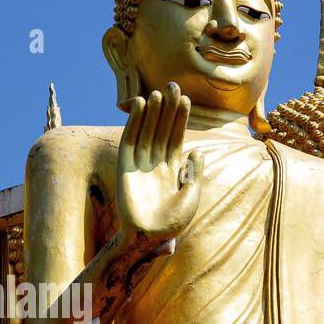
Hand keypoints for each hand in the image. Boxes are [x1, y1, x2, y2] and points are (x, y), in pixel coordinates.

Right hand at [117, 83, 202, 246]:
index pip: (176, 138)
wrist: (150, 237)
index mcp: (172, 170)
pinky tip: (140, 105)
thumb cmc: (173, 223)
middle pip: (162, 130)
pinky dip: (134, 122)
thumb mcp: (192, 196)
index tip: (186, 99)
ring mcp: (140, 164)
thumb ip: (195, 173)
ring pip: (147, 131)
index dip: (180, 119)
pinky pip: (130, 139)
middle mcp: (155, 164)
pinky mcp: (125, 166)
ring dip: (152, 112)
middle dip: (168, 109)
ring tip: (159, 92)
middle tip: (174, 85)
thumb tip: (198, 152)